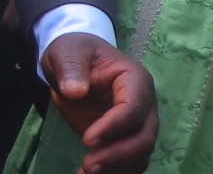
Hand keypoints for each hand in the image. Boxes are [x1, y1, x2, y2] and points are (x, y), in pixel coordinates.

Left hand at [43, 32, 157, 173]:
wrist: (73, 63)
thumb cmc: (75, 53)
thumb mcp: (67, 50)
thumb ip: (70, 67)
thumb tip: (75, 91)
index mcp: (135, 80)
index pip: (134, 108)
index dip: (115, 126)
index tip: (88, 139)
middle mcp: (144, 106)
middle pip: (144, 137)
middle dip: (118, 155)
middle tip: (88, 164)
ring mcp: (138, 126)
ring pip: (140, 155)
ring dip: (116, 168)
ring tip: (86, 172)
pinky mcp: (126, 140)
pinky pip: (129, 162)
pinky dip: (113, 172)